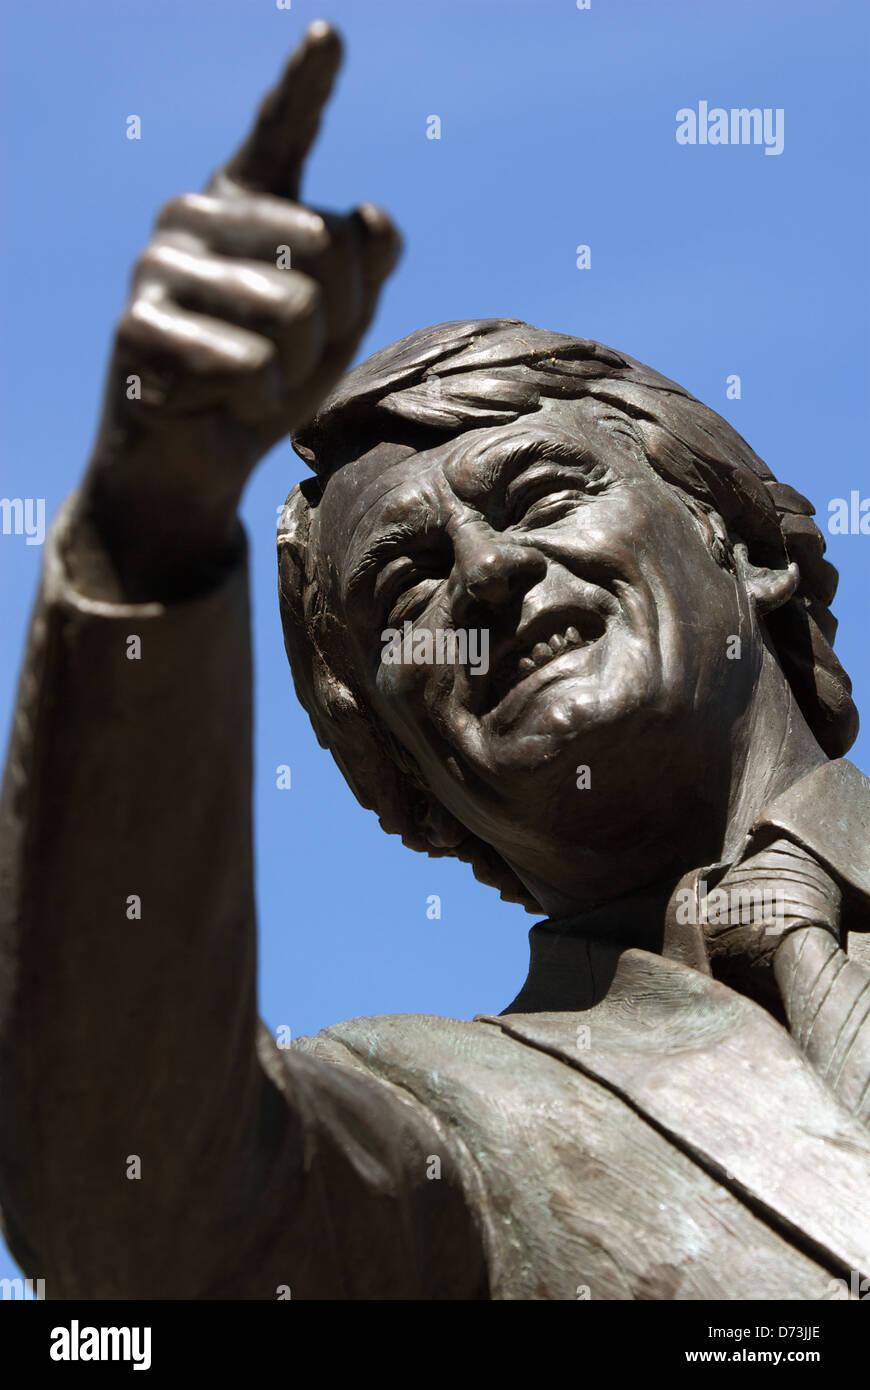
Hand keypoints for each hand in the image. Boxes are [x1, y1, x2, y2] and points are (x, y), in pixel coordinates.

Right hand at [73, 21, 399, 599]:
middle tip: (286, 358)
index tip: (331, 34)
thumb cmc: (267, 385)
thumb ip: (364, 270)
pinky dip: (251, 401)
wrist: (196, 462)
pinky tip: (215, 402)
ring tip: (251, 380)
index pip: (281, 132)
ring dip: (291, 370)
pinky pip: (245, 361)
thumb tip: (372, 214)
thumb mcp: (334, 329)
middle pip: (324, 244)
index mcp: (245, 204)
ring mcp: (159, 263)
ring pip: (291, 309)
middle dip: (331, 321)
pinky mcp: (138, 323)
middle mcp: (195, 214)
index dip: (306, 84)